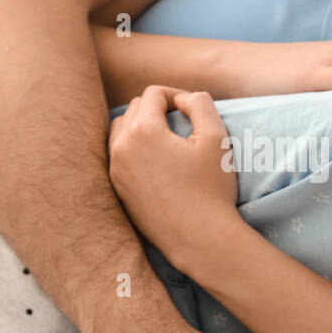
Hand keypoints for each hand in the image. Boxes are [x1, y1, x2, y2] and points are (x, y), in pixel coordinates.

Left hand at [108, 85, 238, 258]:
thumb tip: (182, 99)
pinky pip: (118, 156)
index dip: (176, 94)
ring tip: (166, 138)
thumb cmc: (211, 188)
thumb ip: (200, 104)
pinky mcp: (117, 190)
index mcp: (142, 130)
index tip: (192, 109)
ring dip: (141, 126)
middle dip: (157, 109)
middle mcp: (121, 148)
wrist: (199, 238)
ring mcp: (115, 171)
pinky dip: (133, 149)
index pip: (152, 94)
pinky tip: (155, 161)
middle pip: (133, 109)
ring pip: (120, 131)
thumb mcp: (216, 138)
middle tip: (183, 122)